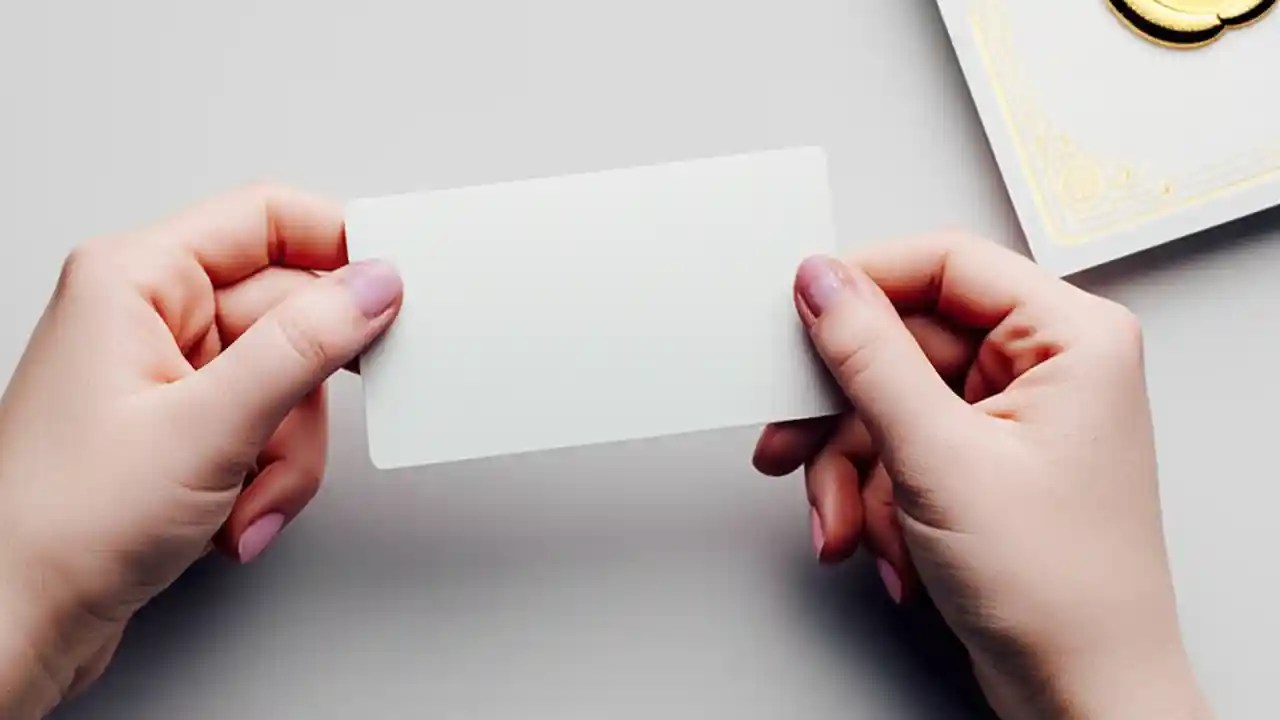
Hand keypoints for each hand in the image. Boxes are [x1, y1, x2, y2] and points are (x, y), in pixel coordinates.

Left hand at [0, 186, 401, 717]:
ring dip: (286, 455)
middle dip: (302, 403)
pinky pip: (269, 429)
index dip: (337, 247)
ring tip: (245, 499)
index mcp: (136, 280)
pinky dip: (268, 479)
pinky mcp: (184, 428)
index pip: (265, 221)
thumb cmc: (60, 526)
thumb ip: (303, 348)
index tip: (392, 292)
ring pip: (289, 385)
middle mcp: (150, 317)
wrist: (15, 625)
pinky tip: (231, 518)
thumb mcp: (207, 427)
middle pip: (289, 319)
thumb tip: (373, 286)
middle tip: (290, 437)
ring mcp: (169, 376)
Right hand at [754, 237, 1209, 718]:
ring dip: (851, 472)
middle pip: (903, 345)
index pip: (945, 263)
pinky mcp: (983, 464)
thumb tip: (822, 283)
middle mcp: (1046, 367)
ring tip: (843, 525)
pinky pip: (901, 451)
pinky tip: (880, 546)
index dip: (863, 283)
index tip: (799, 314)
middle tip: (790, 443)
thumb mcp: (940, 458)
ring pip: (889, 406)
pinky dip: (875, 499)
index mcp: (1070, 337)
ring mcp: (1012, 418)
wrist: (1083, 696)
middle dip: (843, 417)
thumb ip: (870, 358)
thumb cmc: (1060, 590)